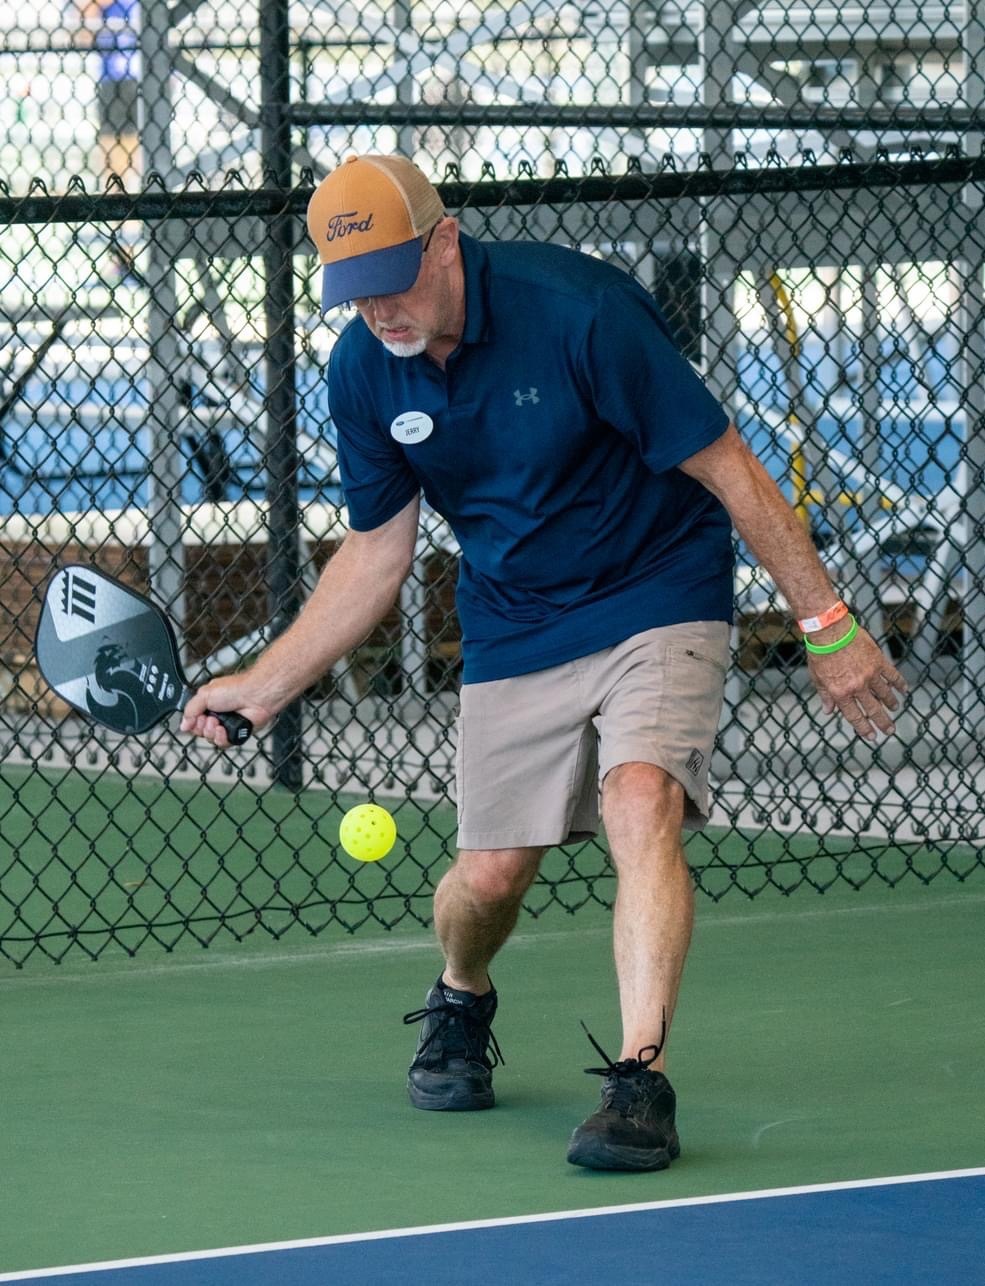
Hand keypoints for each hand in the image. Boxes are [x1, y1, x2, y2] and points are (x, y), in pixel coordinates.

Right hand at [180, 674, 277, 748]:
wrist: (256, 696)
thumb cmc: (236, 689)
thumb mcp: (204, 694)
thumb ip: (190, 710)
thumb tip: (183, 724)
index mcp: (208, 703)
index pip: (193, 720)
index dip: (191, 722)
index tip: (194, 720)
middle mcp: (217, 714)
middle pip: (200, 731)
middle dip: (202, 727)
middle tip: (208, 718)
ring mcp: (227, 724)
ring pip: (211, 738)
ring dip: (212, 732)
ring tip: (217, 722)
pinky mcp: (236, 733)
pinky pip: (224, 743)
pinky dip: (222, 738)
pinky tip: (224, 729)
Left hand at [808, 624, 907, 740]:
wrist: (830, 631)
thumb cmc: (820, 653)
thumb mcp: (817, 678)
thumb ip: (825, 695)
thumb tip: (829, 711)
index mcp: (840, 693)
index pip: (855, 716)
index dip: (864, 728)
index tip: (872, 737)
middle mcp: (857, 687)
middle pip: (873, 709)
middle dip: (882, 722)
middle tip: (890, 730)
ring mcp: (870, 674)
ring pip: (885, 694)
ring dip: (891, 703)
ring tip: (895, 709)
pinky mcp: (878, 661)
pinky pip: (892, 676)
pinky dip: (899, 684)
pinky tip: (904, 690)